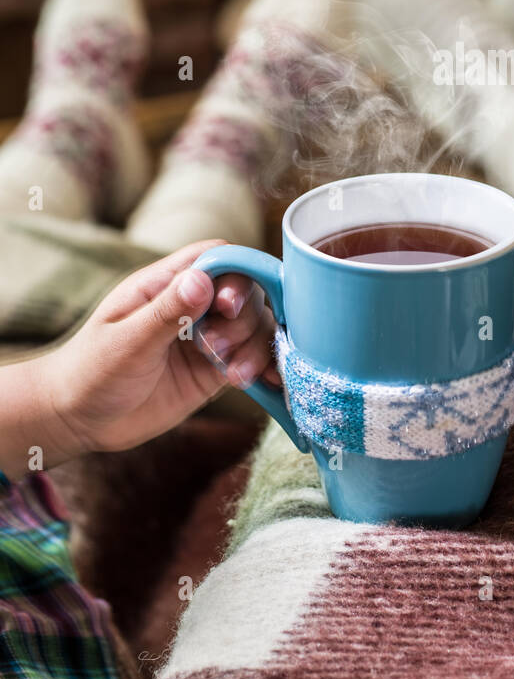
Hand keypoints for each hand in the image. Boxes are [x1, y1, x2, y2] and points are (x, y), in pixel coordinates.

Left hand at [0, 240, 276, 478]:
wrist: (79, 420)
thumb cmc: (91, 371)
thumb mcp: (126, 341)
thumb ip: (167, 312)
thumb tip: (203, 279)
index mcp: (167, 285)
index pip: (218, 259)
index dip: (236, 274)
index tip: (228, 305)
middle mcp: (193, 306)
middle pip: (245, 293)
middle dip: (243, 320)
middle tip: (217, 350)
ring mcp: (207, 338)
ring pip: (254, 326)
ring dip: (254, 347)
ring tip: (234, 375)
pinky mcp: (215, 370)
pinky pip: (251, 360)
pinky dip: (264, 367)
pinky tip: (268, 380)